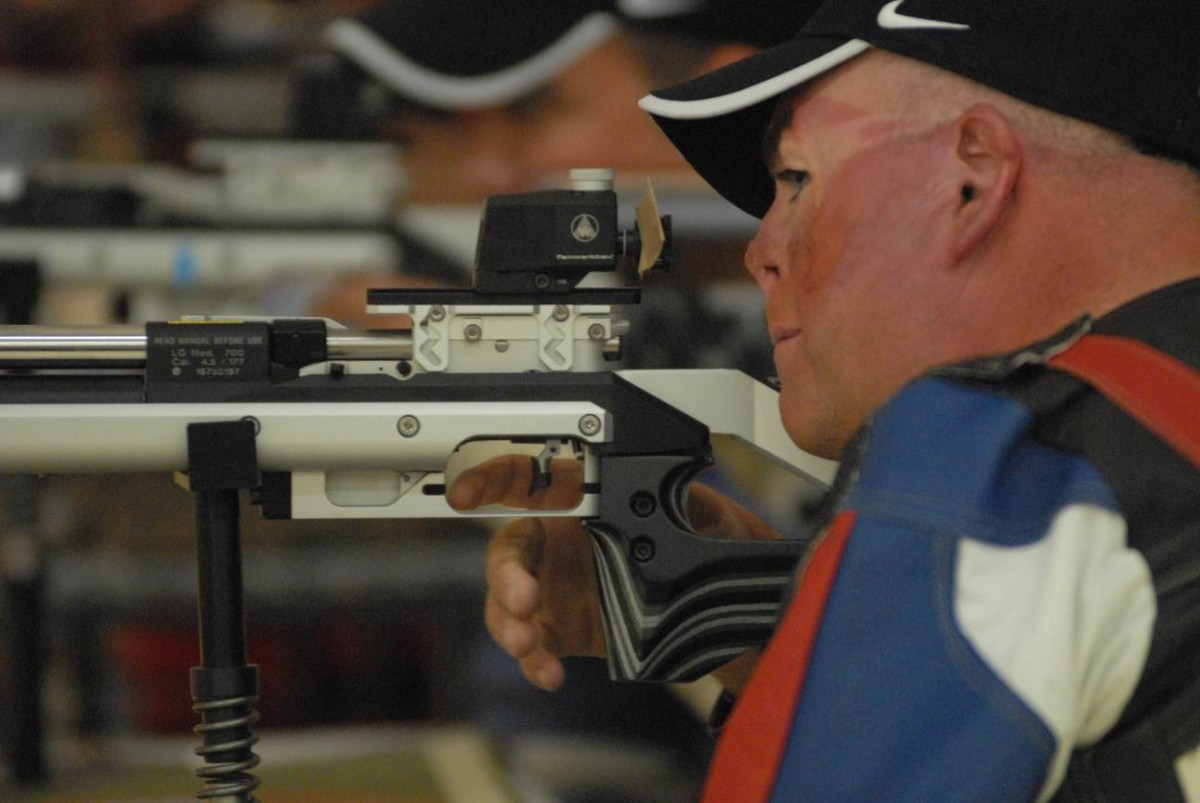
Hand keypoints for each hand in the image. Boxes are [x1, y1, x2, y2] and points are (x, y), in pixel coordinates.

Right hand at [449, 455, 783, 690]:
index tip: (466, 492)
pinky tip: (549, 673)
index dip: (488, 479)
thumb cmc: (690, 536)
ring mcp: (551, 587)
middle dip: (507, 577)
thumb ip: (673, 498)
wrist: (704, 593)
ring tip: (528, 643)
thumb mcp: (690, 508)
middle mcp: (554, 541)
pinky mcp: (558, 629)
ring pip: (507, 604)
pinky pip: (533, 647)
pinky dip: (534, 662)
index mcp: (576, 499)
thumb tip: (674, 493)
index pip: (524, 480)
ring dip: (509, 624)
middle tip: (524, 600)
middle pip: (509, 552)